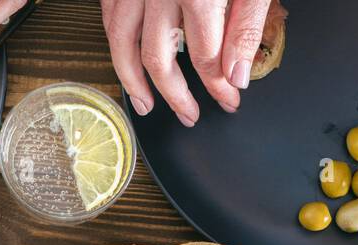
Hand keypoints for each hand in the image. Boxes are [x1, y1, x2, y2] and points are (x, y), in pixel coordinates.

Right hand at [101, 0, 272, 122]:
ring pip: (123, 43)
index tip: (228, 100)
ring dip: (133, 80)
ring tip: (146, 104)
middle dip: (176, 94)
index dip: (217, 86)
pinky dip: (116, 44)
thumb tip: (235, 74)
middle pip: (159, 56)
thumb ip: (247, 26)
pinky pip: (110, 18)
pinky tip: (125, 60)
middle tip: (190, 114)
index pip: (205, 55)